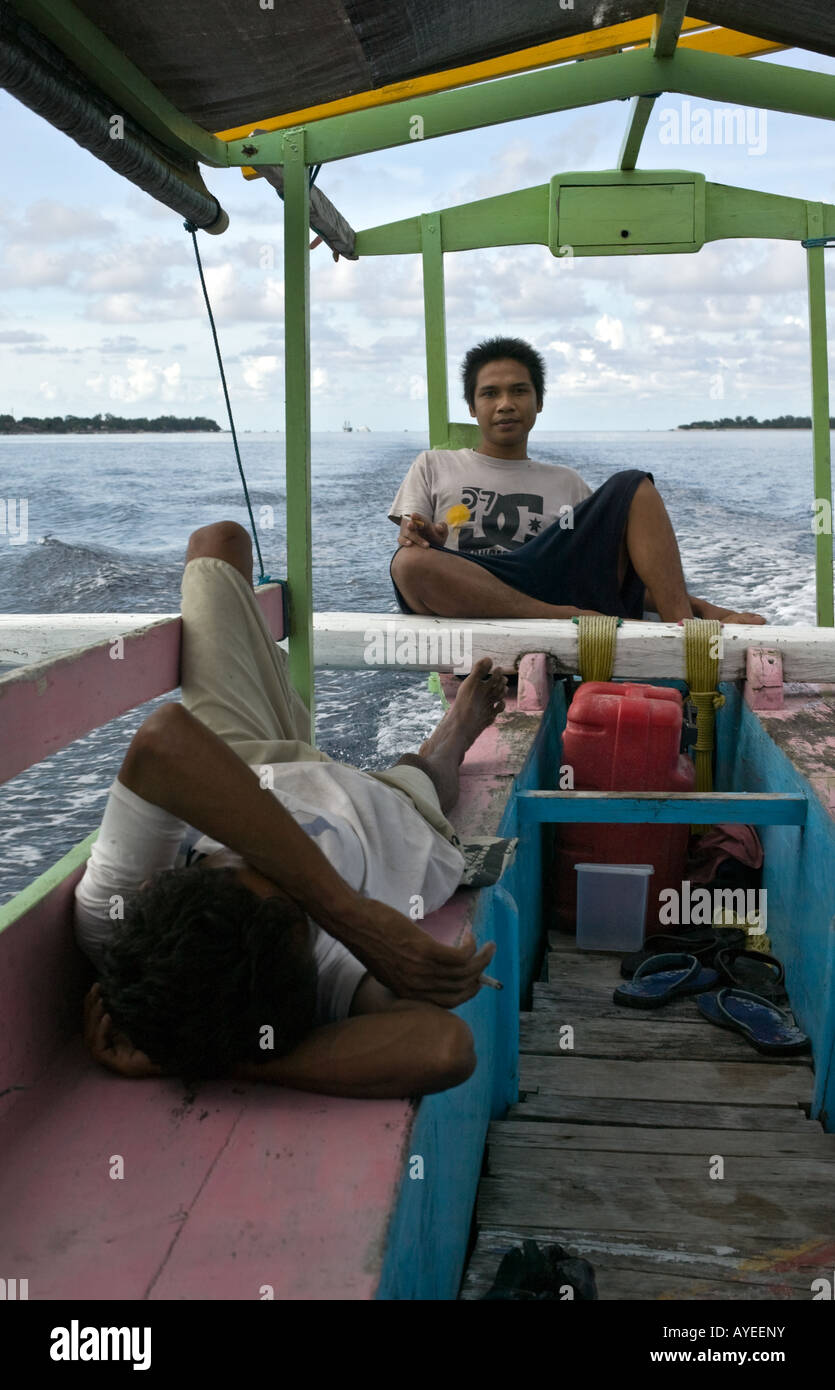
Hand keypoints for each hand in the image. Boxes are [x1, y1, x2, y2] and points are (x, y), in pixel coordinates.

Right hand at [83, 982, 162, 1077]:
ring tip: (101, 1001)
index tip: (97, 985)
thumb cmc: (158, 1037)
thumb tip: (121, 985)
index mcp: (113, 1034)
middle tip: (96, 988)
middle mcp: (109, 1045)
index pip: (96, 1018)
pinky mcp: (113, 1064)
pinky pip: (99, 1048)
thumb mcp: (140, 1017)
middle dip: (91, 1006)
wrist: (170, 1057)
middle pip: (90, 1026)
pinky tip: (107, 1017)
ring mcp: (109, 1056)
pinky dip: (102, 1031)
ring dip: (94, 1017)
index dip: (93, 1002)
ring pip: (91, 1036)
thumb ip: (128, 1007)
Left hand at [337, 899, 495, 1007]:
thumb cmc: (368, 939)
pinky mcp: (427, 951)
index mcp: (408, 994)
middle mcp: (418, 987)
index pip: (446, 1003)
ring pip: (464, 971)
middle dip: (479, 976)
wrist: (354, 924)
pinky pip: (460, 956)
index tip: (475, 981)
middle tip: (485, 960)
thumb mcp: (388, 967)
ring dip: (482, 958)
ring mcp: (423, 970)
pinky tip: (472, 937)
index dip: (465, 992)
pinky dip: (471, 947)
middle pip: (460, 989)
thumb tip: (427, 970)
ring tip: (489, 946)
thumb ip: (406, 974)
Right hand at [397, 513, 448, 548]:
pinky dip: (404, 542)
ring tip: (411, 542)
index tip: (413, 515)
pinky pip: (401, 540)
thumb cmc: (437, 537)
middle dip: (410, 525)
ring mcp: (408, 533)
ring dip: (411, 537)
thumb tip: (438, 527)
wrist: (432, 545)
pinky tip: (409, 544)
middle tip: (410, 524)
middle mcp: (414, 526)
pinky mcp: (404, 540)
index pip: (419, 518)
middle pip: (410, 525)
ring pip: (407, 534)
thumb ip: (443, 528)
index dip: (416, 516)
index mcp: (423, 522)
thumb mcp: (442, 532)